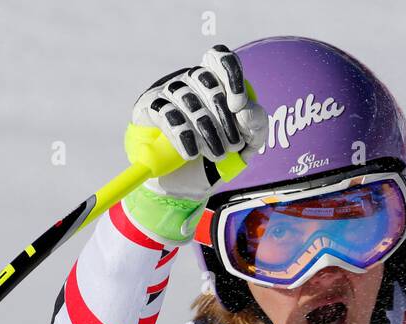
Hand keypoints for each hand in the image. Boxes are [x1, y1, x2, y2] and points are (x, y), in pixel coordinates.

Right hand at [128, 45, 267, 202]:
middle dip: (224, 118)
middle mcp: (191, 80)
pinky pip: (167, 114)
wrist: (184, 183)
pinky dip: (183, 136)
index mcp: (216, 82)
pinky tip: (191, 153)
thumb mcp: (246, 144)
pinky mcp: (149, 108)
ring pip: (188, 99)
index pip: (220, 58)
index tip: (237, 106)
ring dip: (206, 131)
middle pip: (208, 81)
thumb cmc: (216, 156)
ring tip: (216, 155)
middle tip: (233, 146)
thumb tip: (245, 110)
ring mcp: (168, 91)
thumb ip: (256, 125)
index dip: (231, 75)